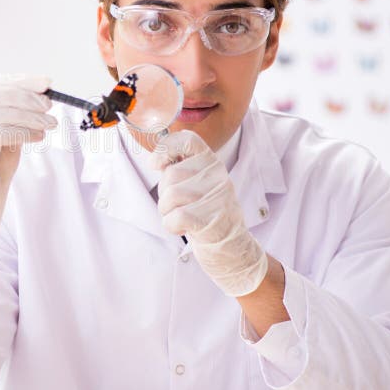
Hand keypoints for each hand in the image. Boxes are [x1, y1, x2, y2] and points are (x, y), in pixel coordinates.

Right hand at [0, 74, 56, 241]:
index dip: (20, 81)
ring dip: (29, 117)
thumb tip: (42, 90)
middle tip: (48, 105)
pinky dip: (22, 132)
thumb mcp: (3, 129)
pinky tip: (37, 137)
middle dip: (25, 97)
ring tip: (49, 124)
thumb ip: (14, 109)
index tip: (45, 83)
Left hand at [152, 130, 267, 296]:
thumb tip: (156, 157)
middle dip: (165, 194)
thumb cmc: (208, 215)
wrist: (233, 249)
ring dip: (168, 211)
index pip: (188, 139)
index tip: (156, 163)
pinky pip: (174, 216)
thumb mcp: (197, 186)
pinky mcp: (212, 220)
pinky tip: (185, 228)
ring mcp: (217, 197)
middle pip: (170, 175)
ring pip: (170, 196)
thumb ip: (179, 169)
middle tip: (180, 206)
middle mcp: (217, 176)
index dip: (166, 147)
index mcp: (211, 163)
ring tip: (184, 217)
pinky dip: (171, 226)